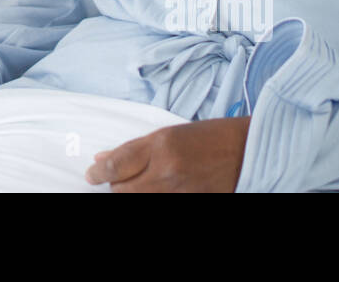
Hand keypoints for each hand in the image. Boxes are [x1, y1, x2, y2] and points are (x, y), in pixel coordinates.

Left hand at [85, 116, 250, 191]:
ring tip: (136, 185)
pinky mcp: (188, 202)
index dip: (99, 173)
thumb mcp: (169, 133)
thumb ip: (135, 148)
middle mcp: (166, 169)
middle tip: (113, 181)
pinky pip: (159, 204)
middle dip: (114, 186)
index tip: (91, 175)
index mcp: (160, 145)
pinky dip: (150, 198)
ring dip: (131, 193)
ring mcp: (178, 191)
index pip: (117, 165)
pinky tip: (152, 190)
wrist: (247, 152)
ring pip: (138, 199)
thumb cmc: (209, 137)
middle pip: (123, 189)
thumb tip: (103, 159)